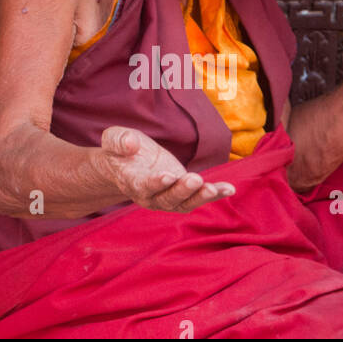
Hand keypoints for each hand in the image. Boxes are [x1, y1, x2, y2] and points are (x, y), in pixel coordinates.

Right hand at [96, 126, 234, 211]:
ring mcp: (169, 197)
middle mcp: (152, 196)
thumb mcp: (114, 138)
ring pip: (185, 202)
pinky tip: (228, 189)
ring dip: (199, 196)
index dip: (155, 183)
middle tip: (195, 179)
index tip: (167, 176)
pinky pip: (199, 197)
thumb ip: (119, 141)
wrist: (126, 163)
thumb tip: (130, 144)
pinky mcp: (184, 192)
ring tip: (213, 188)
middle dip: (182, 190)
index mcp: (133, 182)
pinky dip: (215, 194)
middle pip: (168, 198)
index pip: (144, 187)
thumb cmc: (120, 149)